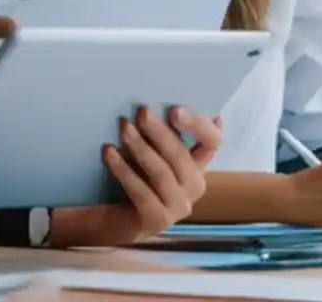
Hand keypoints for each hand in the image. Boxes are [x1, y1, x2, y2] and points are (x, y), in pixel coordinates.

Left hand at [49, 106, 222, 246]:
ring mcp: (179, 206)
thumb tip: (165, 102)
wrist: (117, 219)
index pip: (212, 142)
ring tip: (123, 128)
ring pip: (161, 172)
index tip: (175, 109)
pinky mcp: (158, 220)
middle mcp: (195, 186)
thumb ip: (162, 133)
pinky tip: (108, 153)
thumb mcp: (151, 152)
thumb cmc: (136, 177)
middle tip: (140, 112)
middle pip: (182, 155)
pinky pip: (140, 191)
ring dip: (140, 147)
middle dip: (159, 132)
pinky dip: (123, 170)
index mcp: (198, 165)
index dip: (198, 125)